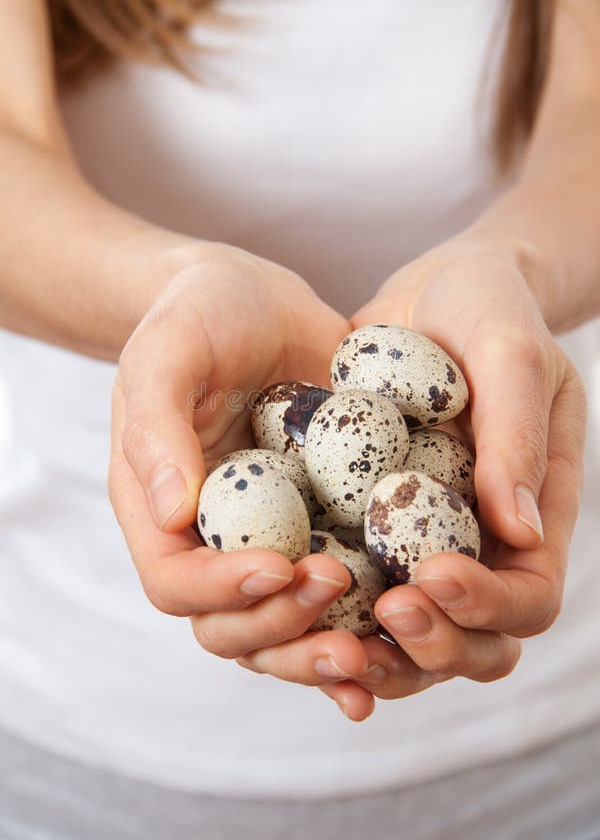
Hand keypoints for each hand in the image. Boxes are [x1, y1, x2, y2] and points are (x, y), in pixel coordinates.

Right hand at [109, 244, 372, 690]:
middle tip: (336, 589)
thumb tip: (171, 514)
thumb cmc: (199, 315)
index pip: (176, 583)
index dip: (222, 590)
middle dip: (283, 626)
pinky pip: (341, 589)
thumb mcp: (167, 354)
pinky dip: (364, 619)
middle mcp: (215, 541)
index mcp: (162, 512)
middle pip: (232, 627)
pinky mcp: (323, 525)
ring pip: (288, 627)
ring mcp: (271, 539)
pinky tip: (407, 622)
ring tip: (375, 643)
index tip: (279, 563)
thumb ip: (157, 429)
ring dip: (325, 644)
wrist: (258, 299)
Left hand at [312, 234, 586, 718]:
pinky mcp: (366, 525)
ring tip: (328, 633)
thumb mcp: (510, 355)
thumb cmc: (487, 310)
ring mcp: (419, 540)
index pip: (529, 597)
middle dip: (431, 645)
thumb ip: (515, 436)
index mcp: (532, 516)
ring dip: (373, 651)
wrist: (434, 291)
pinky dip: (323, 611)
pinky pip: (349, 587)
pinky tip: (283, 601)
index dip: (488, 606)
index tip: (435, 573)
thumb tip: (520, 531)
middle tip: (385, 612)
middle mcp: (479, 544)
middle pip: (472, 642)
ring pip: (406, 635)